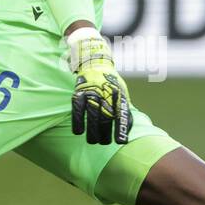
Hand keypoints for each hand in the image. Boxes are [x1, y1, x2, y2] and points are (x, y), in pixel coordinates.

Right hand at [68, 28, 131, 144]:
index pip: (121, 114)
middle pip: (106, 118)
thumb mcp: (122, 92)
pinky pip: (77, 109)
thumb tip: (128, 129)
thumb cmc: (111, 82)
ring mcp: (92, 91)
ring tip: (92, 141)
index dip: (121, 129)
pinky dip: (77, 122)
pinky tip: (78, 132)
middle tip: (104, 143)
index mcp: (119, 94)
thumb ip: (124, 109)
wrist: (95, 61)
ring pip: (92, 116)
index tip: (121, 142)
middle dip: (105, 134)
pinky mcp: (79, 91)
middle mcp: (106, 93)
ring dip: (92, 132)